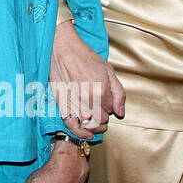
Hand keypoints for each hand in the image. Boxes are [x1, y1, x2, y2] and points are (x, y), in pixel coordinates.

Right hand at [52, 19, 124, 136]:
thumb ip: (119, 93)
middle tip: (102, 112)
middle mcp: (88, 99)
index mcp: (102, 91)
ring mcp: (74, 102)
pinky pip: (71, 124)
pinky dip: (79, 133)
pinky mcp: (62, 102)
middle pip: (101, 120)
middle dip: (104, 118)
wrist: (64, 48)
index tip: (108, 104)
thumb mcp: (110, 71)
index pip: (111, 112)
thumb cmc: (86, 57)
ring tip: (96, 122)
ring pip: (89, 125)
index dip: (111, 109)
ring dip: (94, 126)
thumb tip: (120, 113)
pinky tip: (87, 134)